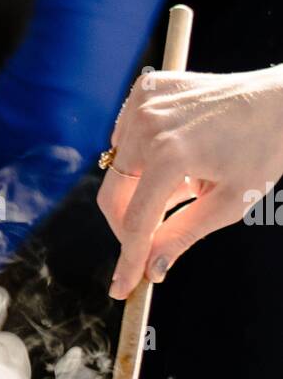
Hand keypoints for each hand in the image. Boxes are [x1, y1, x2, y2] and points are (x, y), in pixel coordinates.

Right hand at [97, 66, 282, 298]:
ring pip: (119, 167)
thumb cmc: (263, 151)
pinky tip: (173, 153)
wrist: (280, 99)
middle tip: (148, 243)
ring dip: (141, 186)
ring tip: (186, 183)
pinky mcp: (146, 90)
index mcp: (171, 155)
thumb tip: (151, 270)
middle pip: (114, 195)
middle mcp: (149, 126)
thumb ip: (181, 236)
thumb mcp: (228, 203)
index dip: (128, 259)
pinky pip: (125, 136)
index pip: (135, 222)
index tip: (121, 288)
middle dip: (128, 225)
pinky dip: (141, 153)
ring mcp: (145, 103)